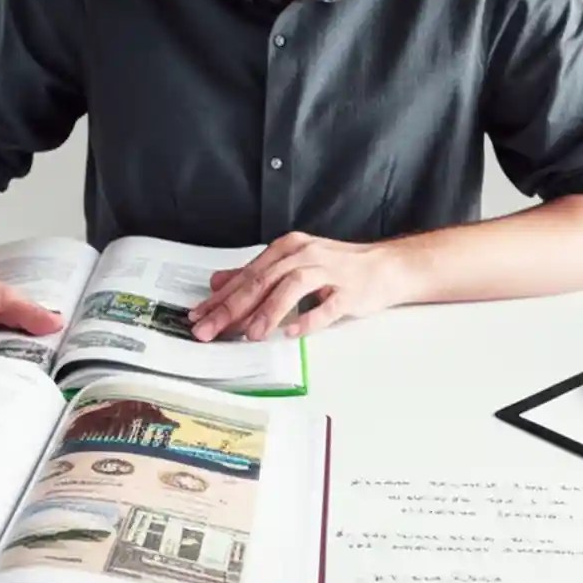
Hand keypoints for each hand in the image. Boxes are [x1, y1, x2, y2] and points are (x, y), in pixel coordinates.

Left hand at [187, 232, 404, 341]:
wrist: (384, 265)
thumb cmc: (336, 268)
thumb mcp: (291, 266)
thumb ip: (255, 275)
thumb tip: (217, 283)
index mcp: (287, 249)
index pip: (247, 275)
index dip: (220, 297)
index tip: (198, 316)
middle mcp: (304, 255)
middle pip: (262, 280)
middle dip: (232, 307)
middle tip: (210, 329)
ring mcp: (329, 271)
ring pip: (292, 286)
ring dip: (269, 310)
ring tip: (251, 334)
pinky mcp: (350, 289)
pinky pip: (328, 305)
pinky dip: (310, 318)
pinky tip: (293, 332)